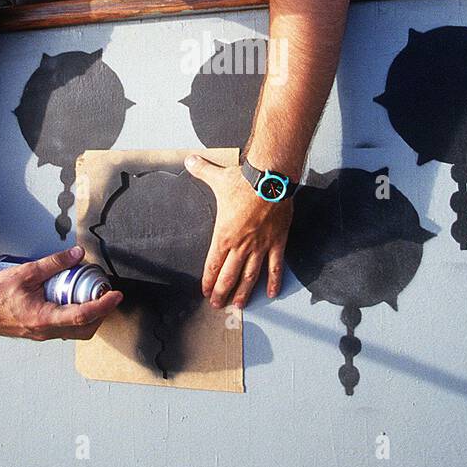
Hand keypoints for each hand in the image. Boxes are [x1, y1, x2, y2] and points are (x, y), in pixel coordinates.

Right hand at [0, 246, 122, 339]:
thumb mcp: (27, 272)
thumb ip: (54, 263)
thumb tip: (77, 254)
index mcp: (43, 318)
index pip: (82, 315)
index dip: (103, 306)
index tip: (115, 296)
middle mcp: (45, 331)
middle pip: (85, 330)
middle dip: (101, 314)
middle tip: (107, 296)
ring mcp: (43, 334)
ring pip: (76, 332)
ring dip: (89, 317)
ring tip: (92, 297)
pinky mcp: (39, 332)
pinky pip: (65, 329)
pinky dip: (76, 318)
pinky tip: (72, 301)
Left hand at [184, 154, 292, 309]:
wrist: (271, 179)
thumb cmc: (243, 181)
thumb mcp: (218, 177)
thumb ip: (202, 171)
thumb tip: (188, 160)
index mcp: (224, 235)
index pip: (213, 265)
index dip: (209, 281)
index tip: (206, 292)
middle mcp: (241, 246)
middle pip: (229, 276)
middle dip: (222, 293)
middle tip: (218, 305)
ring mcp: (260, 246)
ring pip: (250, 276)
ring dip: (243, 293)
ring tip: (239, 305)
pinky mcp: (277, 242)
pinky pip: (275, 266)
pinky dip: (273, 281)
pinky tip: (270, 293)